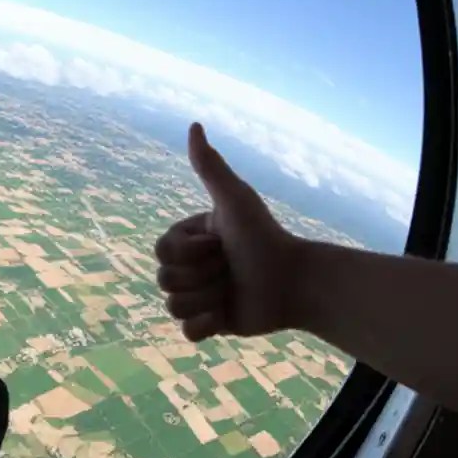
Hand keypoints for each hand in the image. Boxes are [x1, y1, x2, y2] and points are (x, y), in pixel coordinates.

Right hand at [155, 123, 305, 340]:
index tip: (220, 245)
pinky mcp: (210, 323)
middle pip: (163, 280)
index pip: (161, 252)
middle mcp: (191, 267)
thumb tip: (193, 124)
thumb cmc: (266, 238)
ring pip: (173, 307)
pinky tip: (226, 316)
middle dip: (200, 277)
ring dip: (206, 300)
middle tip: (230, 270)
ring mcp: (199, 296)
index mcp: (190, 239)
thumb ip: (210, 166)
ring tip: (232, 292)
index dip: (189, 253)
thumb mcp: (234, 200)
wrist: (297, 282)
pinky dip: (206, 326)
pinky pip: (187, 332)